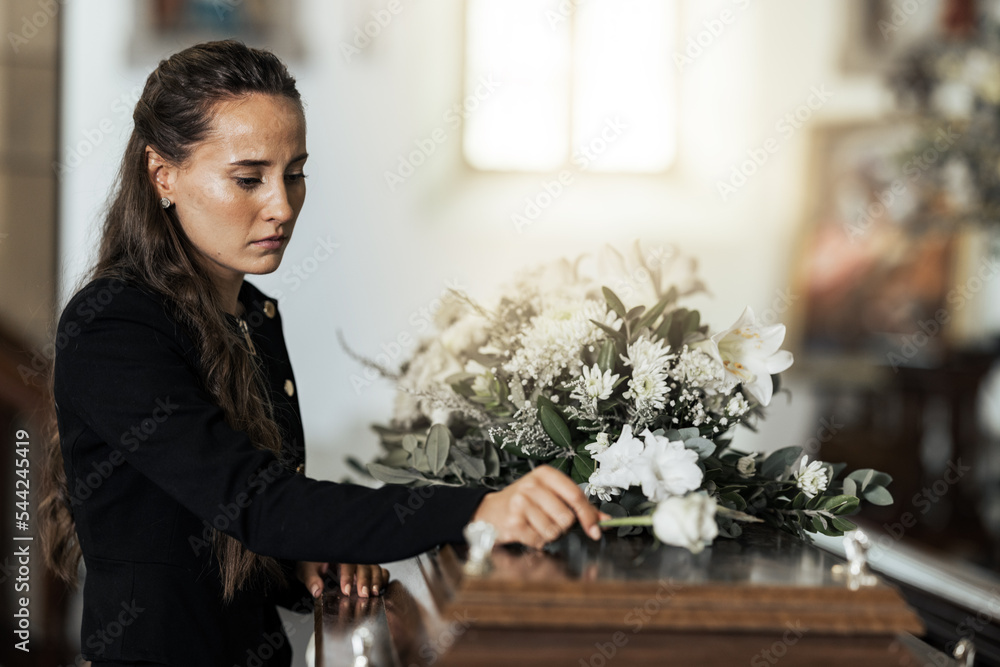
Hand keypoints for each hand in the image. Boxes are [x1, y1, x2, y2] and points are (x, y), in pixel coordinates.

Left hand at [296, 561, 390, 598]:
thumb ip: (312, 579)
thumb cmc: (312, 562)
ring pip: (374, 566)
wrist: (316, 561)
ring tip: (374, 593)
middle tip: (363, 594)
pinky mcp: (367, 569)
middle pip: (364, 564)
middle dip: (365, 579)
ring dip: (376, 579)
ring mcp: (361, 561)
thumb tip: (317, 590)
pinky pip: (380, 570)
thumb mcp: (307, 569)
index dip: (348, 575)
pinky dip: (382, 578)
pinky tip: (379, 588)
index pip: (346, 561)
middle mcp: (352, 554)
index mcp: (338, 551)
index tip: (346, 590)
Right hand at [470, 465, 610, 548]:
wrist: (491, 511)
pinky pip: (538, 540)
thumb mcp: (550, 495)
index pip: (575, 495)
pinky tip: (528, 531)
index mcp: (545, 475)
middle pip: (566, 517)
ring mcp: (520, 503)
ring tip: (536, 525)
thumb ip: (579, 506)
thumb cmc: (525, 502)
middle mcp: (531, 485)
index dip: (588, 516)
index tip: (595, 531)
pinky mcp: (513, 522)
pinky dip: (536, 541)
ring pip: (553, 531)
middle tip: (550, 520)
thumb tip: (605, 520)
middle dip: (562, 526)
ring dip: (549, 534)